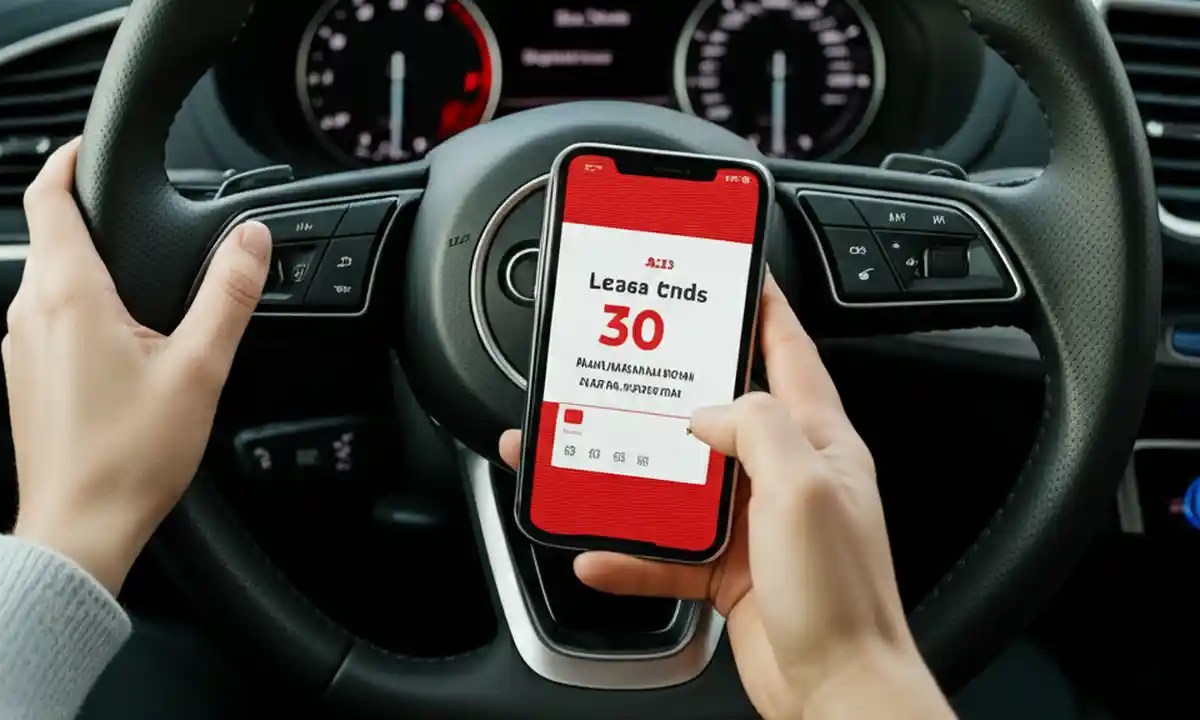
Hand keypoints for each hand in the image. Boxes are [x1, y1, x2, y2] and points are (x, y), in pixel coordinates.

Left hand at [4, 138, 270, 593]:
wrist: (80, 530)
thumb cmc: (130, 458)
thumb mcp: (200, 368)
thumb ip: (229, 295)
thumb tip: (254, 240)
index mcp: (68, 295)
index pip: (48, 197)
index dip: (66, 161)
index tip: (88, 147)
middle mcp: (31, 312)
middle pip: (50, 235)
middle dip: (92, 217)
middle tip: (140, 214)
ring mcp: (22, 346)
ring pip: (50, 279)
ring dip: (90, 266)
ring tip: (144, 279)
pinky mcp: (27, 375)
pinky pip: (50, 318)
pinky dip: (82, 307)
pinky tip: (127, 339)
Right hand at [500, 273, 951, 718]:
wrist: (837, 691)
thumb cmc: (841, 598)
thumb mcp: (803, 488)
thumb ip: (756, 428)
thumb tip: (706, 412)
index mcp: (818, 441)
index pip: (789, 350)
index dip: (759, 304)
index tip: (728, 270)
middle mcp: (787, 474)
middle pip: (720, 411)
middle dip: (673, 388)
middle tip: (631, 363)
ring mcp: (757, 522)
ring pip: (683, 480)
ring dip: (635, 472)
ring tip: (588, 456)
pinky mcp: (730, 568)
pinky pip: (668, 547)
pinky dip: (631, 550)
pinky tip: (599, 551)